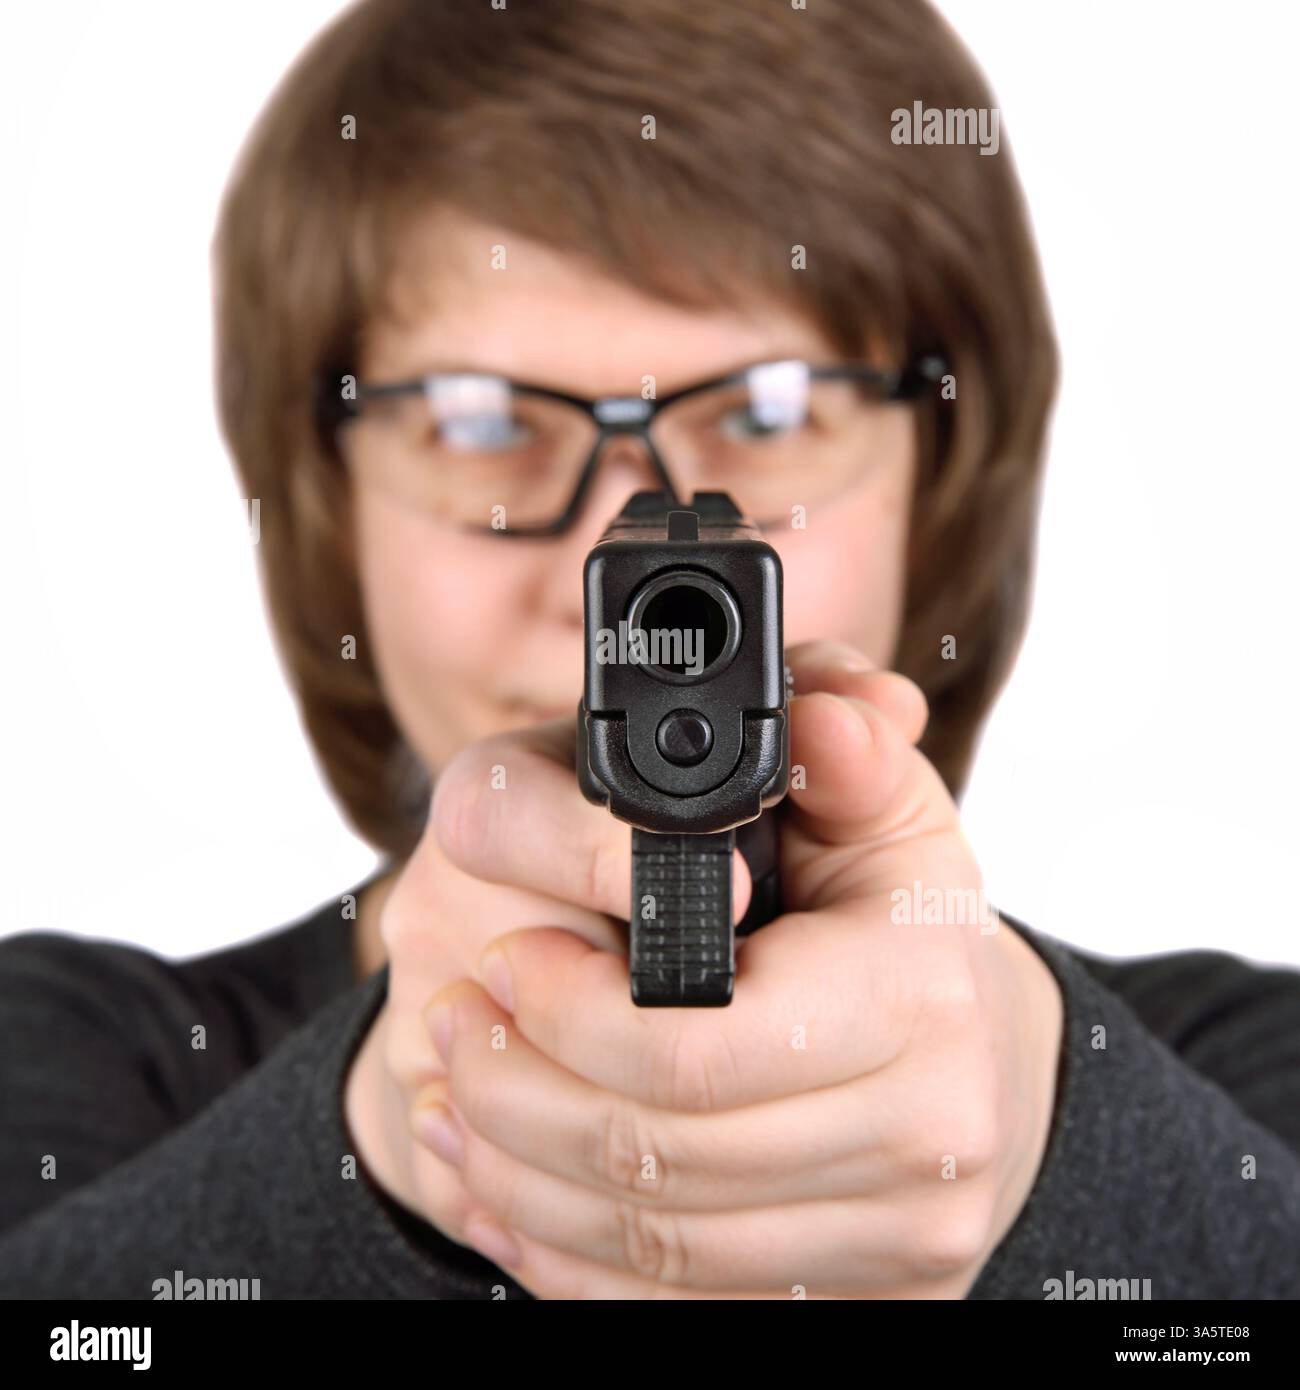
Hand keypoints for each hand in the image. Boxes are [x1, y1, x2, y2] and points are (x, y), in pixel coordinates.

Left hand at [347, 641, 1063, 1296]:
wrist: (979, 1070)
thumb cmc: (904, 927)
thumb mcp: (880, 815)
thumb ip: (841, 753)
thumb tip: (824, 714)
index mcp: (920, 997)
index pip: (693, 1048)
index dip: (568, 1013)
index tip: (504, 962)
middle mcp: (928, 1134)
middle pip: (654, 1157)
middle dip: (514, 1092)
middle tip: (453, 1024)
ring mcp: (900, 1240)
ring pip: (652, 1247)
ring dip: (519, 1177)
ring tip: (457, 1097)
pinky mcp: (866, 1307)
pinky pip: (677, 1311)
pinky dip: (568, 1260)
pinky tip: (508, 1194)